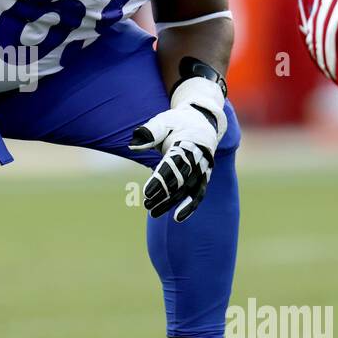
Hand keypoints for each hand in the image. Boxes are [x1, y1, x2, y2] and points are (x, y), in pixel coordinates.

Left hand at [129, 76, 225, 221]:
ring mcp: (203, 168)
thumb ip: (150, 132)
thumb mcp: (164, 120)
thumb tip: (132, 145)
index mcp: (187, 143)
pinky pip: (199, 193)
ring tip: (154, 213)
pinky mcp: (204, 175)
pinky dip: (190, 206)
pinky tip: (178, 218)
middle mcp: (198, 158)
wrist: (204, 120)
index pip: (172, 165)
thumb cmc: (178, 121)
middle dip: (163, 194)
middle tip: (147, 204)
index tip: (147, 192)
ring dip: (172, 203)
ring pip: (188, 190)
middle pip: (180, 181)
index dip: (160, 180)